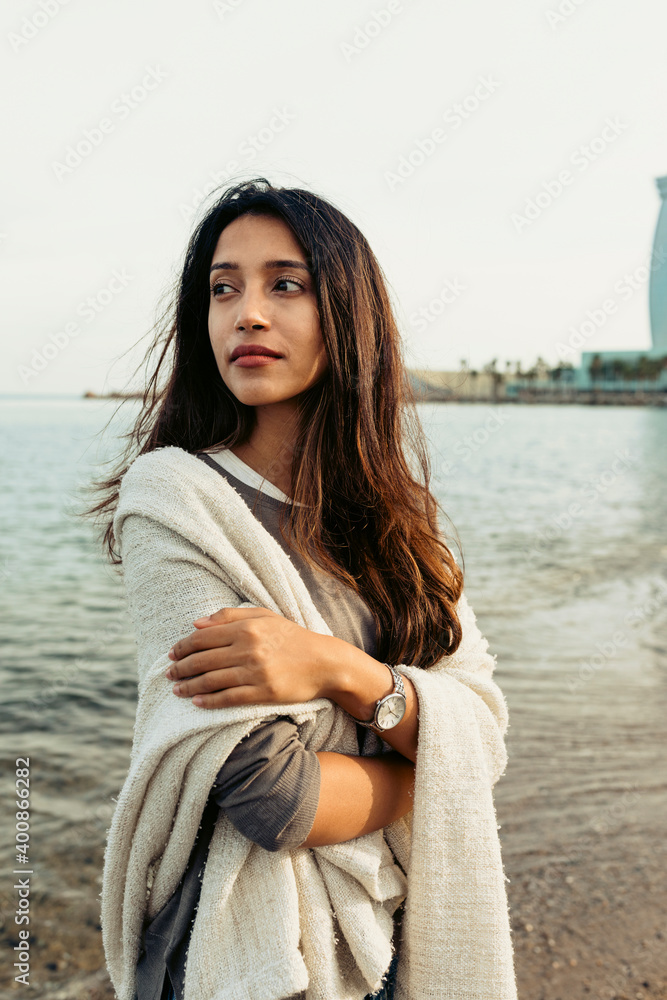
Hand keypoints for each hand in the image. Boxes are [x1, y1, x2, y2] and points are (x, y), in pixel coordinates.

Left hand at [164, 606, 340, 708]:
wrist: (324, 662)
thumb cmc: (292, 637)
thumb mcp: (264, 616)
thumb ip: (229, 616)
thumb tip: (196, 623)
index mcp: (247, 627)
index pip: (203, 637)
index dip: (183, 646)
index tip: (171, 653)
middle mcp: (248, 648)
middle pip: (203, 660)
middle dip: (180, 668)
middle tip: (169, 674)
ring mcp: (255, 672)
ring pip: (211, 680)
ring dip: (189, 686)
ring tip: (177, 690)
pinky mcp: (263, 693)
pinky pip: (228, 698)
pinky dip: (209, 701)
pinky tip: (197, 702)